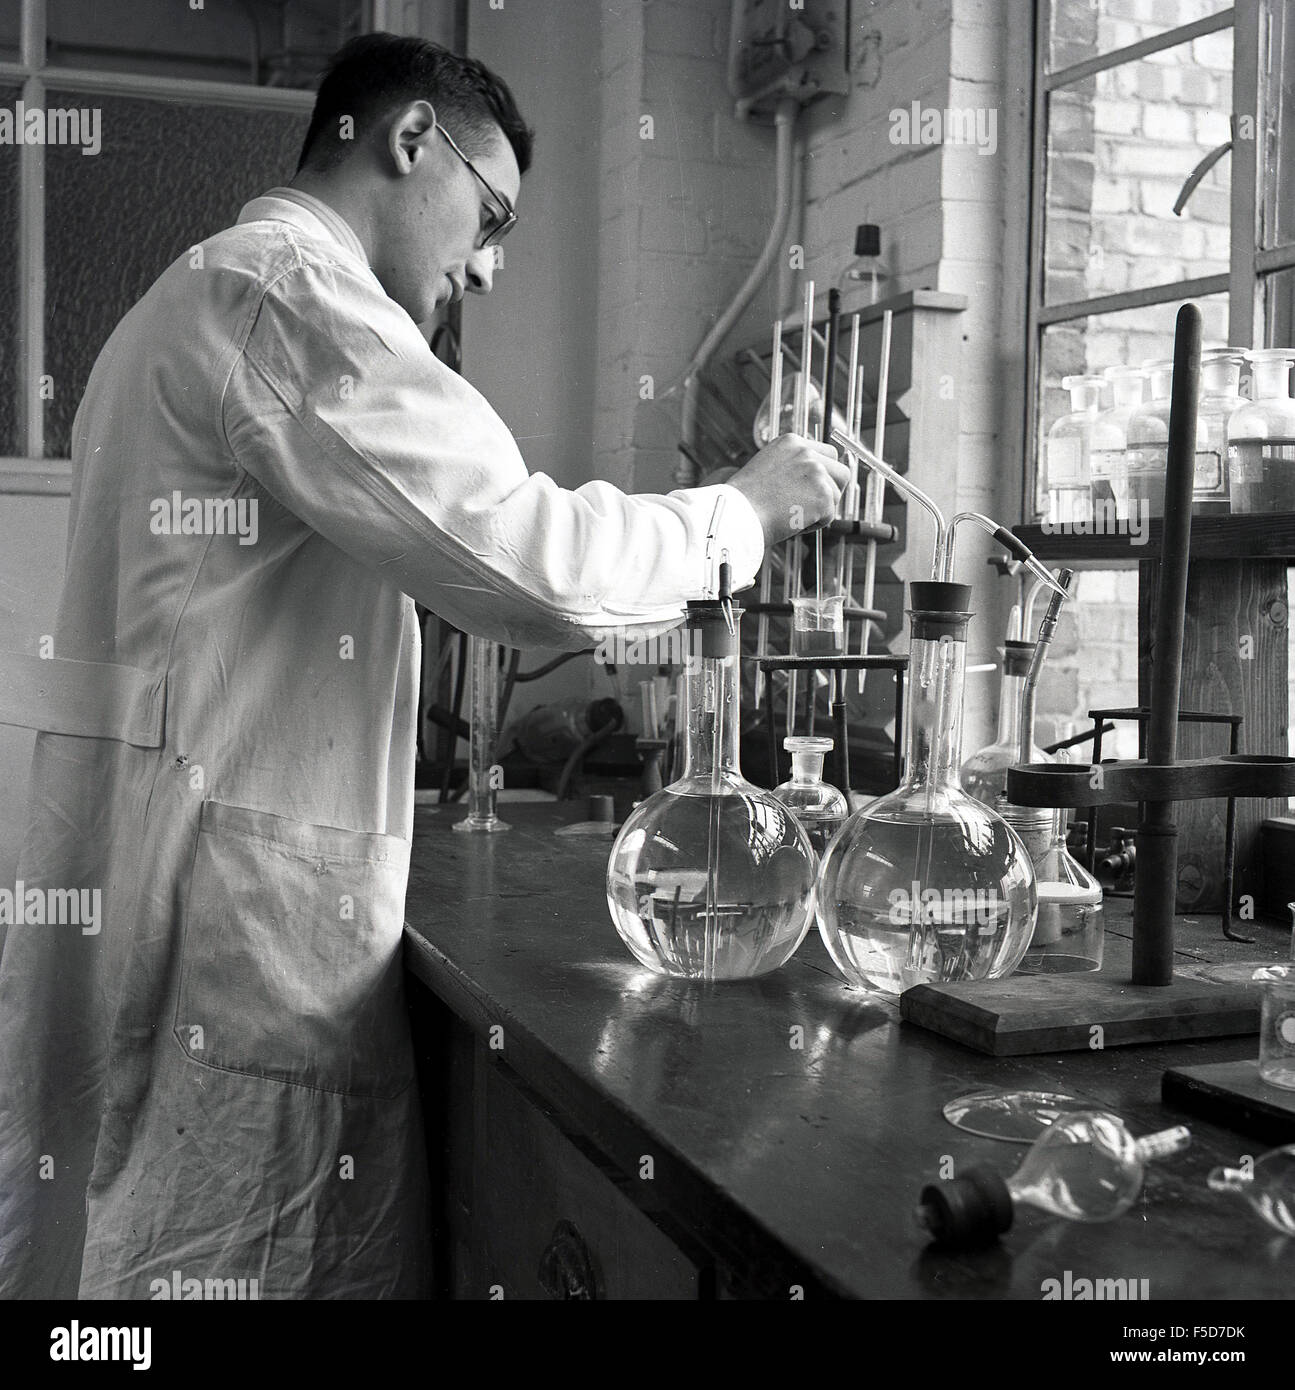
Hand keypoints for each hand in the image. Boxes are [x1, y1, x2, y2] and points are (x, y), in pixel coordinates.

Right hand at [725, 434, 850, 546]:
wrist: (737, 515)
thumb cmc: (745, 499)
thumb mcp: (768, 467)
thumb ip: (793, 466)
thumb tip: (816, 477)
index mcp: (791, 442)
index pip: (828, 452)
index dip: (824, 474)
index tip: (813, 488)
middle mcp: (806, 452)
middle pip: (840, 471)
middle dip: (830, 490)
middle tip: (809, 504)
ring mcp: (816, 473)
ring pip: (836, 495)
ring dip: (820, 509)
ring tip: (793, 513)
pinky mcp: (822, 495)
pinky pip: (829, 515)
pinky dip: (814, 525)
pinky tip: (793, 522)